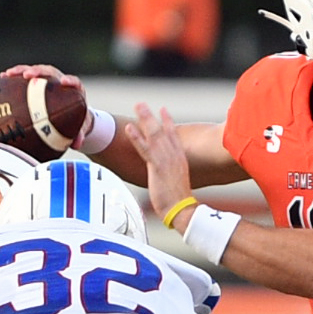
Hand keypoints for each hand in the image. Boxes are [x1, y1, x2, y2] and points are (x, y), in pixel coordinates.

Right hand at [1, 63, 93, 147]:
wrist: (73, 114)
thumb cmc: (78, 119)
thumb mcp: (80, 127)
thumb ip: (79, 134)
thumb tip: (76, 145)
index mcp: (74, 90)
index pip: (73, 82)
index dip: (69, 80)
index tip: (63, 82)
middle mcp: (60, 81)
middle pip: (50, 72)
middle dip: (38, 72)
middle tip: (27, 75)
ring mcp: (49, 80)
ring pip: (35, 72)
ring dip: (22, 70)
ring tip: (8, 74)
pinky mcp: (38, 81)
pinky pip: (26, 77)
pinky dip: (15, 76)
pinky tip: (2, 77)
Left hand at [124, 103, 194, 226]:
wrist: (182, 209)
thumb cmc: (179, 201)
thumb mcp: (177, 184)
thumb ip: (172, 175)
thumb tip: (168, 176)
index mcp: (180, 159)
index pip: (174, 135)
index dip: (168, 121)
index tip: (163, 110)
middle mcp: (174, 155)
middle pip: (162, 130)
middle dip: (152, 116)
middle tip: (142, 103)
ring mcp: (166, 159)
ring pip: (154, 134)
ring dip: (145, 119)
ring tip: (137, 107)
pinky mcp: (157, 166)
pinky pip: (145, 148)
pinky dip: (137, 137)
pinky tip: (130, 128)